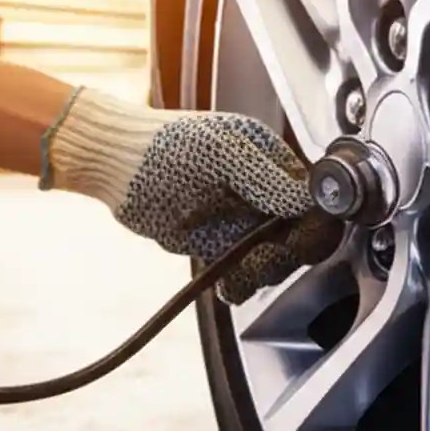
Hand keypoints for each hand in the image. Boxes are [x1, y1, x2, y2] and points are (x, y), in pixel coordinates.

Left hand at [45, 90, 342, 303]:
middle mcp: (263, 193)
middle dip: (285, 251)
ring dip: (260, 271)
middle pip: (300, 236)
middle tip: (262, 254)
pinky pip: (244, 273)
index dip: (310, 223)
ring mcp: (242, 221)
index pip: (313, 200)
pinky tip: (229, 283)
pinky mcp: (219, 245)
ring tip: (237, 269)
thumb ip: (266, 179)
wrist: (116, 165)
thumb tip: (306, 202)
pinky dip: (240, 284)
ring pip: (274, 260)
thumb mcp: (221, 154)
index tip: (295, 238)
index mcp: (272, 161)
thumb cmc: (164, 146)